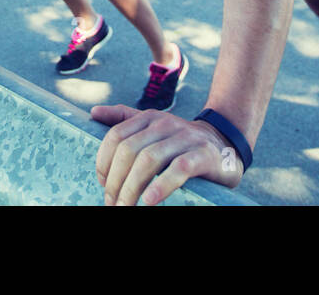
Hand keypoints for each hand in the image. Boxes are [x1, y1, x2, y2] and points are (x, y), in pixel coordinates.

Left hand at [91, 105, 242, 205]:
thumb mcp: (153, 126)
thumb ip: (124, 118)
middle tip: (112, 203)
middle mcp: (165, 124)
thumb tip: (94, 112)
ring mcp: (185, 138)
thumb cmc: (180, 142)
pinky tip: (149, 201)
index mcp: (149, 118)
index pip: (116, 136)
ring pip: (149, 160)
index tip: (102, 183)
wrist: (224, 143)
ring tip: (125, 207)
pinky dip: (161, 186)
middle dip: (115, 180)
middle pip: (129, 150)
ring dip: (132, 187)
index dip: (104, 161)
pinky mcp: (203, 155)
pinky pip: (179, 169)